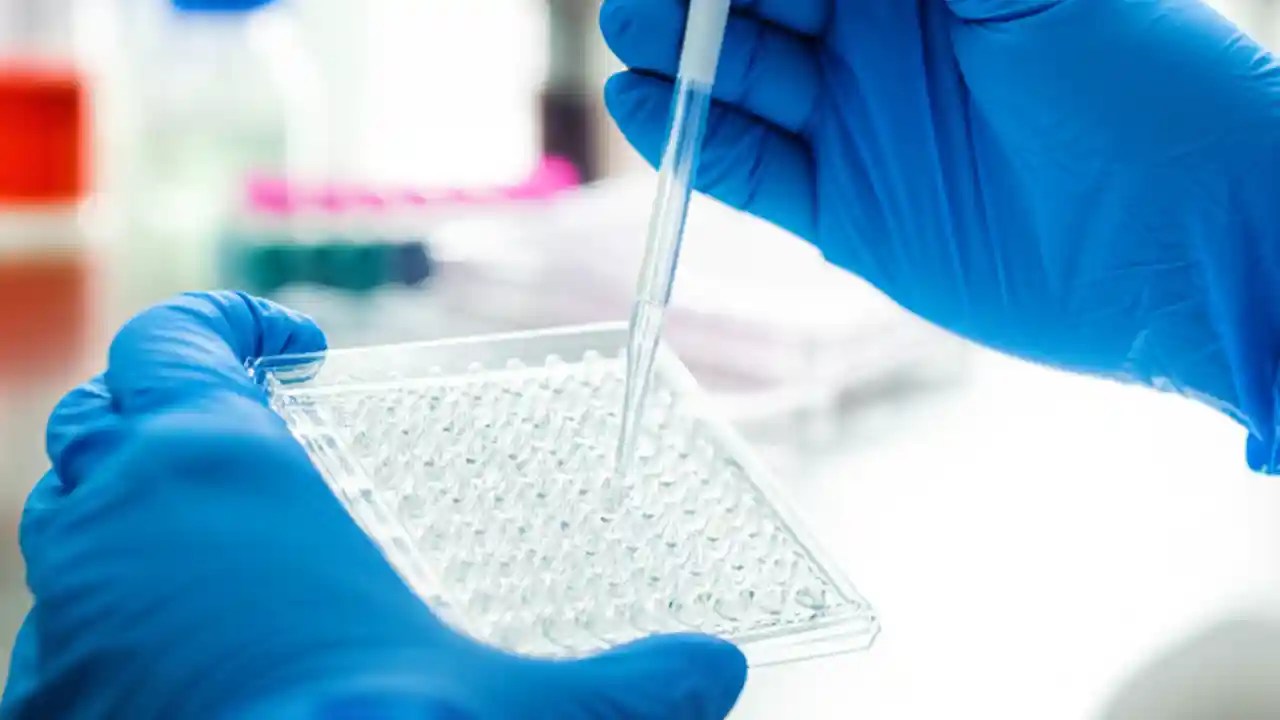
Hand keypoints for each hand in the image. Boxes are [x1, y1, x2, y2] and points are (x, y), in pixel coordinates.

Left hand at [1, 292, 745, 718]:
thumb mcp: (512, 704)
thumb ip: (621, 684)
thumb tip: (716, 675)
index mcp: (213, 472)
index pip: (175, 341)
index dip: (229, 326)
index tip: (294, 347)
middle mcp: (118, 529)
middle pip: (107, 420)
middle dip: (174, 411)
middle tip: (257, 433)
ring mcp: (68, 620)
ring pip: (70, 521)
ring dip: (135, 511)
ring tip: (228, 540)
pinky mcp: (48, 705)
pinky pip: (66, 633)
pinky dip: (118, 621)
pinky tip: (197, 657)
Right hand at [602, 0, 1279, 468]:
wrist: (1183, 242)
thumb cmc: (1137, 82)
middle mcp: (882, 47)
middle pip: (758, 11)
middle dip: (695, 1)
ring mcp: (859, 129)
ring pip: (740, 85)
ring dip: (677, 60)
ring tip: (629, 39)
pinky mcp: (845, 211)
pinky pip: (749, 170)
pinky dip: (693, 143)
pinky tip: (643, 107)